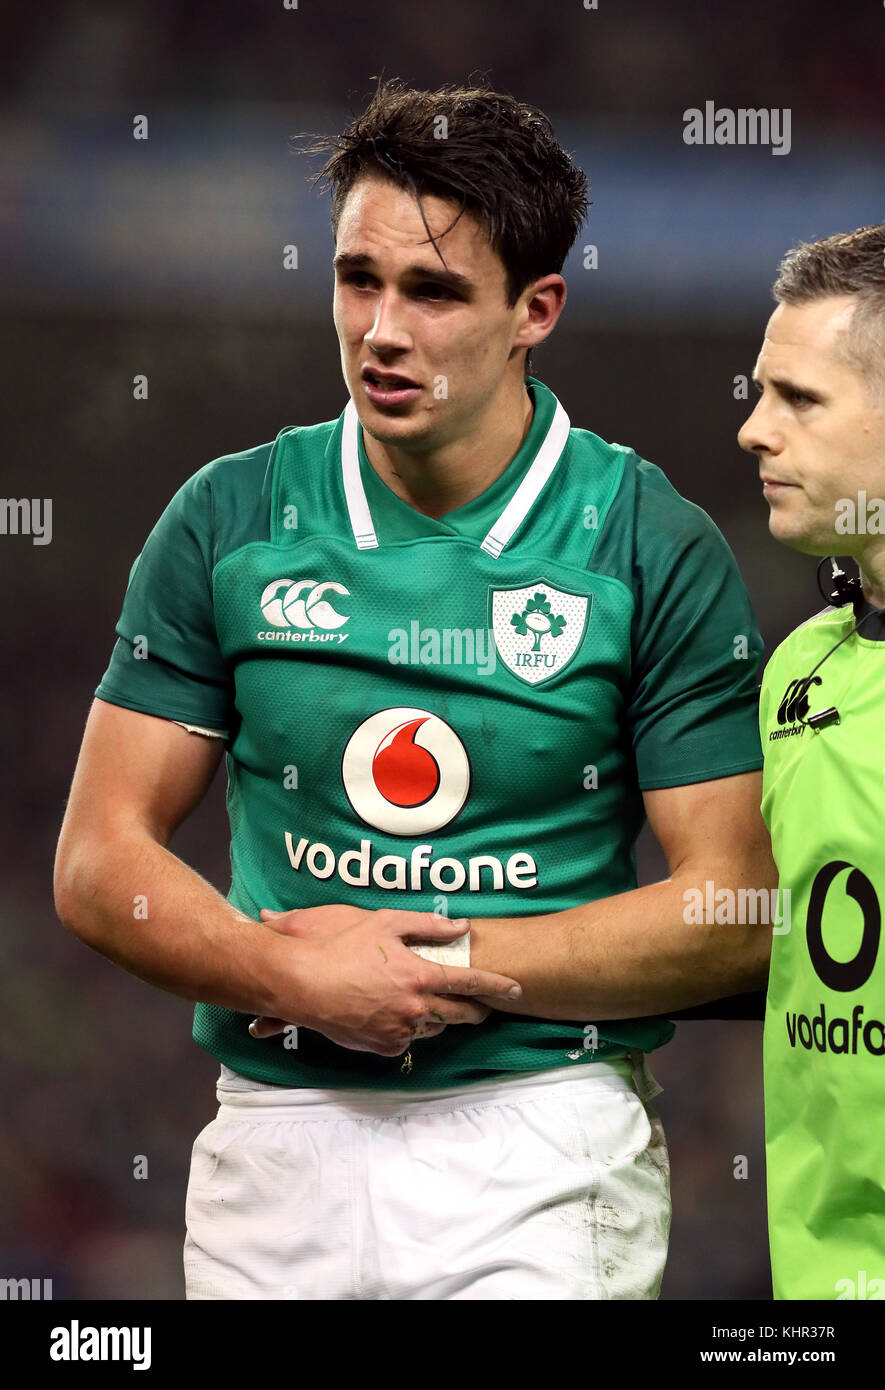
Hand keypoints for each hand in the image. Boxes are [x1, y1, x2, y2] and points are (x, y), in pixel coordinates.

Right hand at [250, 905, 521, 1055]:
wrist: (302, 984)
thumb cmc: (341, 948)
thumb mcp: (384, 923)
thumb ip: (427, 924)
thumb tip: (460, 926)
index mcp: (419, 976)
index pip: (469, 981)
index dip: (496, 985)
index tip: (515, 989)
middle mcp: (415, 1008)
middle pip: (460, 1015)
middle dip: (477, 1012)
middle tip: (484, 1008)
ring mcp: (398, 1031)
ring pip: (433, 1029)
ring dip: (439, 1019)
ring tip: (432, 1006)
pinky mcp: (381, 1047)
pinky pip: (406, 1042)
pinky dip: (408, 1031)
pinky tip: (397, 1017)